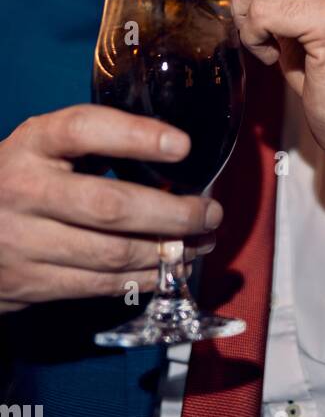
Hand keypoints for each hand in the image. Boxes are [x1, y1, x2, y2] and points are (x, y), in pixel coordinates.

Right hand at [0, 106, 219, 312]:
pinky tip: (168, 268)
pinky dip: (142, 279)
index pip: (82, 130)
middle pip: (110, 206)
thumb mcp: (43, 146)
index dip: (135, 136)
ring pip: (111, 254)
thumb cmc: (21, 177)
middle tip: (210, 213)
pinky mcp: (30, 284)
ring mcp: (24, 242)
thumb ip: (93, 143)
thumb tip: (173, 153)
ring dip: (166, 252)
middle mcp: (25, 190)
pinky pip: (98, 285)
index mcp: (33, 144)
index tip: (183, 146)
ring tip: (199, 242)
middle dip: (173, 214)